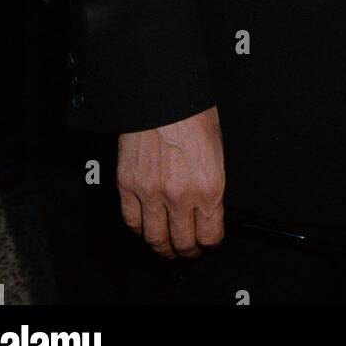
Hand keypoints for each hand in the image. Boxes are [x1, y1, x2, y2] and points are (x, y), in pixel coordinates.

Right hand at [117, 107, 224, 259]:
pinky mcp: (128, 186)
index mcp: (209, 187)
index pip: (211, 235)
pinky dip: (139, 228)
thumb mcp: (217, 150)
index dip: (210, 243)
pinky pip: (132, 221)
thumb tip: (209, 205)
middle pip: (183, 242)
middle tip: (189, 250)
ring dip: (163, 246)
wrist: (162, 94)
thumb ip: (211, 183)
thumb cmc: (192, 113)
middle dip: (189, 251)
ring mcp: (151, 194)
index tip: (209, 242)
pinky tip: (146, 226)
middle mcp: (180, 196)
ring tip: (167, 246)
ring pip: (155, 238)